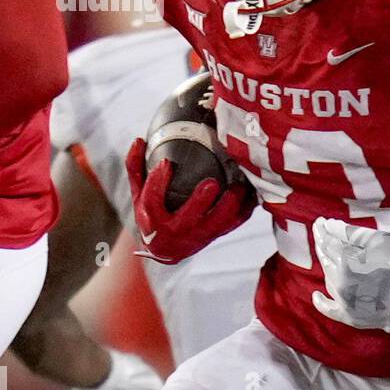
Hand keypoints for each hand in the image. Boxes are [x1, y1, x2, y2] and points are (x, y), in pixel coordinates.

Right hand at [125, 137, 255, 263]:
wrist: (166, 248)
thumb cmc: (152, 215)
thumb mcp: (139, 194)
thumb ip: (136, 168)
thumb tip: (138, 140)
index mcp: (153, 219)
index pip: (152, 201)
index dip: (157, 182)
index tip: (166, 162)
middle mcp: (176, 231)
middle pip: (188, 219)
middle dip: (199, 202)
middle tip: (211, 183)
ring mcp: (199, 235)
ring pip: (217, 224)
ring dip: (230, 206)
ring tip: (239, 186)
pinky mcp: (217, 235)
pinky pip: (234, 223)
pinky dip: (245, 208)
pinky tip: (252, 192)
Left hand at [311, 218, 389, 330]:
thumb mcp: (378, 240)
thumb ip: (351, 232)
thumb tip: (329, 225)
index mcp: (345, 262)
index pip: (328, 243)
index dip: (323, 231)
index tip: (320, 222)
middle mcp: (339, 282)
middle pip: (325, 260)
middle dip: (322, 244)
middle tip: (321, 233)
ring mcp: (343, 301)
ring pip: (328, 278)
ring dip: (328, 265)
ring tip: (329, 255)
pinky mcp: (349, 315)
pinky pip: (329, 309)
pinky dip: (321, 302)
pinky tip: (316, 295)